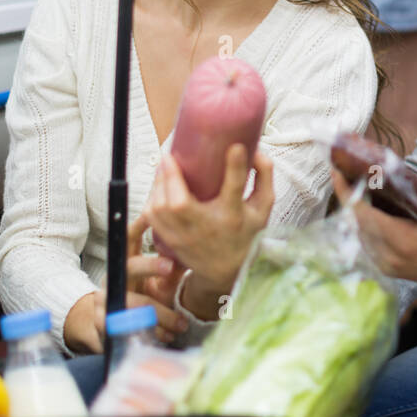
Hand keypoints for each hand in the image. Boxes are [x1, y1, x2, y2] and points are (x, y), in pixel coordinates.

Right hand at [63, 215, 189, 353]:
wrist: (114, 333)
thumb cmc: (145, 301)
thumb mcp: (160, 282)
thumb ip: (173, 266)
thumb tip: (195, 245)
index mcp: (125, 262)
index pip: (129, 238)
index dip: (140, 224)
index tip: (154, 214)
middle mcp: (112, 277)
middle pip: (130, 266)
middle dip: (151, 265)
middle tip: (172, 267)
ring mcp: (105, 300)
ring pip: (135, 304)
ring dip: (162, 314)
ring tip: (181, 324)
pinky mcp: (103, 324)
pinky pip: (131, 328)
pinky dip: (153, 332)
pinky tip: (167, 336)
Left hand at [142, 145, 274, 304]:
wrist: (226, 270)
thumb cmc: (245, 231)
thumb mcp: (263, 207)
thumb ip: (264, 176)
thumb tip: (255, 150)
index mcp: (233, 216)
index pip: (235, 189)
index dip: (235, 167)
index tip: (234, 146)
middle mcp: (208, 227)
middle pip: (181, 203)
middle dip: (171, 176)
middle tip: (169, 156)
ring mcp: (186, 237)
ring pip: (160, 209)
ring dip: (158, 185)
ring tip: (163, 168)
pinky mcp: (171, 241)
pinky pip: (152, 218)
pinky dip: (152, 199)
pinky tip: (157, 188)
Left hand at [331, 167, 416, 306]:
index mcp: (404, 244)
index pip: (362, 215)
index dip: (347, 191)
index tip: (337, 166)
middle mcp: (391, 257)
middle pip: (356, 221)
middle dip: (346, 193)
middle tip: (344, 162)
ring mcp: (391, 263)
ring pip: (360, 230)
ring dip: (353, 204)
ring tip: (353, 175)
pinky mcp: (395, 264)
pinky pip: (369, 238)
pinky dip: (364, 217)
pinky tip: (370, 199)